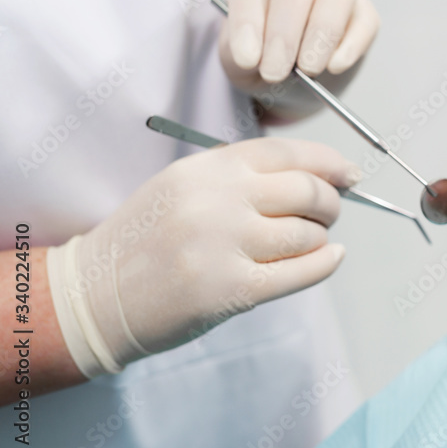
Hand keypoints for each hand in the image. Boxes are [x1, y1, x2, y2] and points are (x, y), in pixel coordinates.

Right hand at [45, 138, 361, 376]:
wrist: (96, 295)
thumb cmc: (147, 239)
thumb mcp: (184, 185)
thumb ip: (242, 177)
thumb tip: (317, 176)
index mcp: (207, 168)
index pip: (286, 152)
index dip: (328, 161)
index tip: (349, 173)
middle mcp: (218, 199)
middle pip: (305, 190)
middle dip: (331, 201)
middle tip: (331, 211)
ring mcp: (225, 244)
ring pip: (307, 233)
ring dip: (321, 236)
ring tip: (312, 240)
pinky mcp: (232, 290)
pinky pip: (301, 272)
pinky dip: (325, 263)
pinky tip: (330, 257)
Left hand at [218, 0, 379, 94]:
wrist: (297, 75)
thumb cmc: (264, 56)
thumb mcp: (241, 59)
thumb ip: (240, 57)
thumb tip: (256, 59)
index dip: (247, 21)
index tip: (246, 60)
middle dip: (284, 32)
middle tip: (275, 72)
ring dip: (321, 33)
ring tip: (308, 69)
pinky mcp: (365, 12)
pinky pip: (364, 21)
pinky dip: (350, 45)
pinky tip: (334, 66)